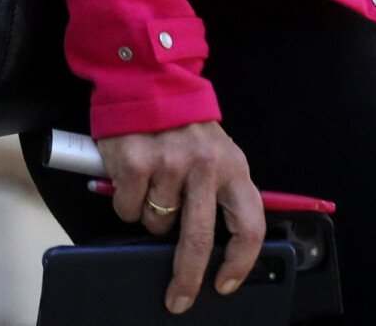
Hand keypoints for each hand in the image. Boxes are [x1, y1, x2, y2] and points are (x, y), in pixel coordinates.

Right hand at [97, 118, 264, 313]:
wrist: (147, 78)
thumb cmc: (183, 124)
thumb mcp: (216, 152)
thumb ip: (219, 191)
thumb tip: (215, 250)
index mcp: (232, 164)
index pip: (249, 224)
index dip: (240, 262)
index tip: (225, 284)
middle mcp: (204, 165)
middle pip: (199, 240)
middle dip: (187, 279)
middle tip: (178, 298)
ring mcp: (169, 163)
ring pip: (158, 225)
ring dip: (151, 215)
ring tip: (152, 182)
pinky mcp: (135, 163)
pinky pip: (128, 210)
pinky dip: (126, 201)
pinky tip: (131, 175)